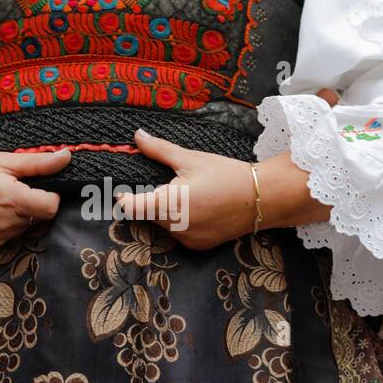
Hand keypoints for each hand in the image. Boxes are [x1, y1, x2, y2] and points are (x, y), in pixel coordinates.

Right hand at [0, 148, 70, 254]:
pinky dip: (1, 228)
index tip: (40, 188)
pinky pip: (5, 239)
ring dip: (16, 217)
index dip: (51, 197)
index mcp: (11, 199)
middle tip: (9, 190)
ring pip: (21, 229)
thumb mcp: (0, 161)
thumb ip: (37, 163)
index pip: (51, 208)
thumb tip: (67, 157)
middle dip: (30, 205)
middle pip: (36, 218)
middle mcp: (4, 223)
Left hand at [115, 130, 254, 250]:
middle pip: (147, 215)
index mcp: (169, 204)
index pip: (131, 208)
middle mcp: (175, 227)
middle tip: (167, 184)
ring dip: (165, 212)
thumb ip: (159, 150)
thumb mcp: (191, 159)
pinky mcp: (197, 246)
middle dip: (150, 200)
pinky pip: (179, 234)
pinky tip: (198, 208)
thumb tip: (137, 136)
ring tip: (188, 194)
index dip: (123, 198)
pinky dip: (180, 222)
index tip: (121, 189)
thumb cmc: (226, 175)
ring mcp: (186, 239)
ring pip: (163, 225)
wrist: (261, 198)